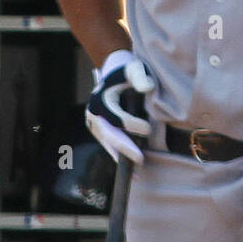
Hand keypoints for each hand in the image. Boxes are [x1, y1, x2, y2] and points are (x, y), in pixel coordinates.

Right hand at [85, 49, 154, 163]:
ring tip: (136, 173)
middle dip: (124, 148)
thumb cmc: (127, 71)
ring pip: (108, 144)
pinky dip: (119, 156)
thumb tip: (148, 88)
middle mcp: (94, 114)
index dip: (132, 125)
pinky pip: (109, 146)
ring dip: (122, 158)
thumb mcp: (135, 69)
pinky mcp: (100, 131)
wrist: (114, 72)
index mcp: (100, 99)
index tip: (148, 129)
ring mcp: (95, 124)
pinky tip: (132, 171)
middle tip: (140, 159)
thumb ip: (141, 76)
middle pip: (108, 135)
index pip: (116, 117)